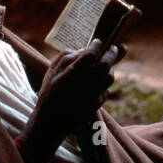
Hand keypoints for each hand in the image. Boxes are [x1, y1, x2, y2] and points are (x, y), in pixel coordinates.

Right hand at [22, 39, 122, 162]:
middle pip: (106, 63)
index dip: (97, 45)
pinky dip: (105, 85)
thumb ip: (65, 57)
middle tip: (113, 48)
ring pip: (109, 77)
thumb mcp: (51, 71)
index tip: (99, 41)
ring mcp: (93, 93)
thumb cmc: (49, 94)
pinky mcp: (97, 104)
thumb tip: (82, 50)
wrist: (51, 121)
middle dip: (112, 53)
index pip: (91, 53)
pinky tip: (99, 83)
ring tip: (107, 66)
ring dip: (110, 69)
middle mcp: (86, 81)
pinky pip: (106, 90)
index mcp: (74, 71)